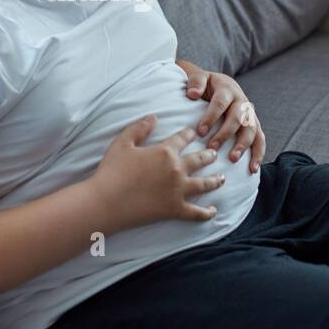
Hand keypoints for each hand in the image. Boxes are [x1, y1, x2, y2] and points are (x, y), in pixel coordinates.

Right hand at [92, 115, 225, 231]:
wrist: (107, 201)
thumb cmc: (112, 171)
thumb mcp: (122, 143)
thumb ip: (139, 128)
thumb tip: (154, 116)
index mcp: (165, 151)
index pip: (183, 138)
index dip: (190, 134)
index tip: (194, 133)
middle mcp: (177, 169)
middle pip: (200, 160)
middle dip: (209, 155)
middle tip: (214, 154)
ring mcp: (179, 191)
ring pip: (205, 184)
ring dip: (216, 180)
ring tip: (222, 178)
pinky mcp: (175, 210)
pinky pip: (197, 212)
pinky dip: (207, 212)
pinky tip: (214, 211)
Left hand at [180, 62, 264, 173]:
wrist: (217, 84)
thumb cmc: (205, 84)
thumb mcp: (199, 78)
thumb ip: (195, 83)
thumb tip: (193, 94)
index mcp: (227, 88)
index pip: (220, 103)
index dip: (211, 117)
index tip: (200, 132)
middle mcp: (241, 100)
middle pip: (237, 118)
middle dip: (225, 134)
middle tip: (211, 148)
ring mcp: (250, 113)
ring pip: (251, 129)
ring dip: (243, 145)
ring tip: (233, 159)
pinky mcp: (254, 124)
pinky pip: (260, 139)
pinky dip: (258, 153)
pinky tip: (252, 168)